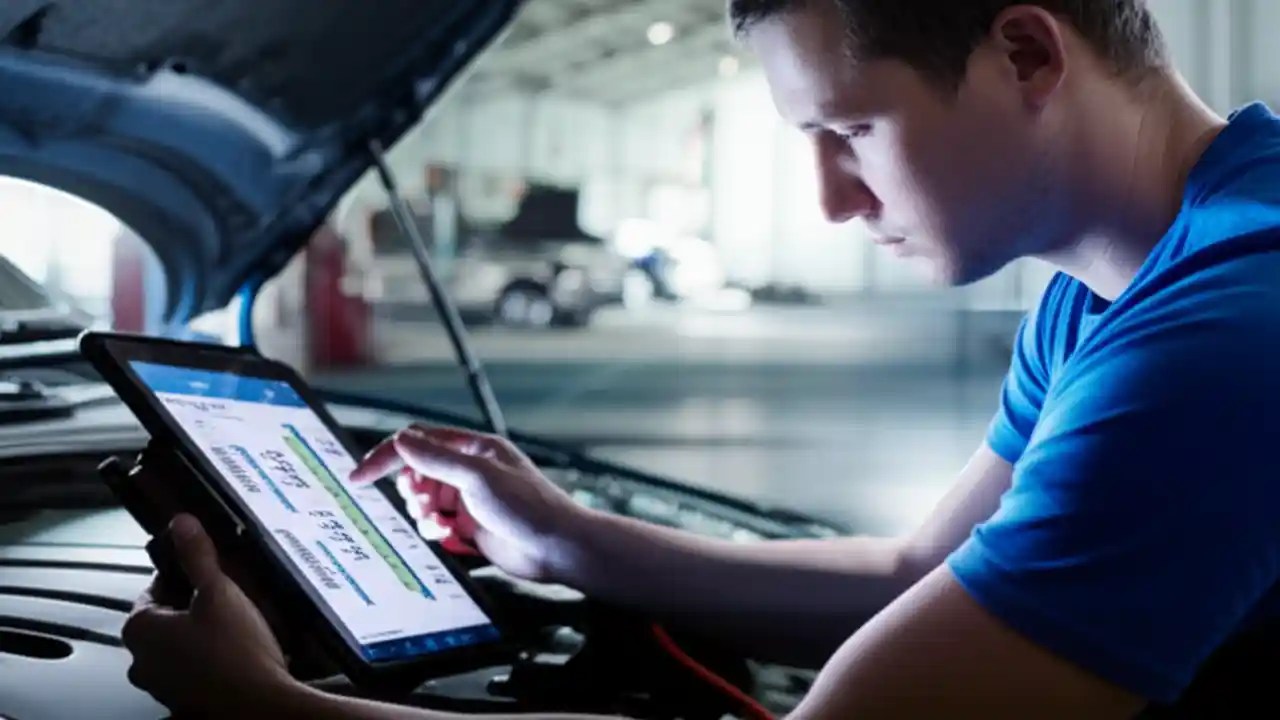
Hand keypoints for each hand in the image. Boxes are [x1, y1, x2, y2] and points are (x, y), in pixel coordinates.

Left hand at [122, 514, 298, 716]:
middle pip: (165, 619)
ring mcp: (160, 686)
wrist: (260, 705)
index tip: (213, 577)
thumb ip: (198, 556)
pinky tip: (236, 654)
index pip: (153, 588)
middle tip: (228, 600)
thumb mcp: (220, 592)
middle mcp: (140, 661)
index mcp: (140, 629)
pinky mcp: (182, 703)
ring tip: (237, 627)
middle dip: (192, 608)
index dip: (184, 577)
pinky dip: (208, 660)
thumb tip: (180, 522)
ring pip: (178, 646)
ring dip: (200, 635)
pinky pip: (191, 670)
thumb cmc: (235, 648)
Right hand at [351, 426, 592, 583]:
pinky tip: (445, 534)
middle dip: (409, 488)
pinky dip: (431, 528)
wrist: (556, 547)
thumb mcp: (477, 477)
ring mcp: (469, 498)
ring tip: (435, 520)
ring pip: (423, 499)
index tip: (359, 475)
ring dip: (420, 510)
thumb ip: (436, 459)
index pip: (418, 441)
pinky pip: (435, 523)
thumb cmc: (528, 506)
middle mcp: (469, 470)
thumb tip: (400, 441)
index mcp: (473, 448)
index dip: (386, 455)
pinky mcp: (470, 525)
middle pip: (417, 470)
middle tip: (421, 502)